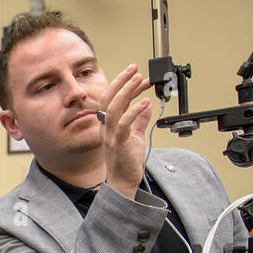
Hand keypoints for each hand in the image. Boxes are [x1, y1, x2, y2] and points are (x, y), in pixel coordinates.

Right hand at [99, 63, 153, 197]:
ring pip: (114, 108)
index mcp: (108, 125)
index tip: (137, 75)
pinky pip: (124, 125)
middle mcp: (106, 128)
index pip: (113, 99)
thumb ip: (139, 121)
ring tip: (139, 80)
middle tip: (134, 69)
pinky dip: (134, 111)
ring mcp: (111, 136)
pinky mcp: (119, 144)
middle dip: (121, 81)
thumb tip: (146, 106)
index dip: (124, 85)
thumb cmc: (127, 162)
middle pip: (109, 99)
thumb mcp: (135, 136)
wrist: (124, 182)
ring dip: (127, 92)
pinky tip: (145, 102)